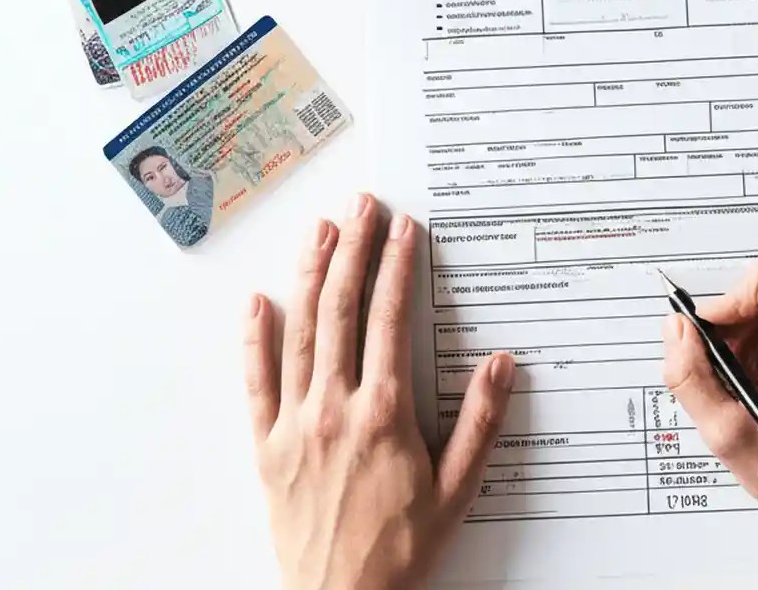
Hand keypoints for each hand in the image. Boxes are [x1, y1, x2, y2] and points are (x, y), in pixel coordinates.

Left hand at [244, 193, 515, 589]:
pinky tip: (258, 302)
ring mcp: (294, 423)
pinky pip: (256, 382)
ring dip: (310, 276)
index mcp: (383, 413)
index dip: (397, 267)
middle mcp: (334, 407)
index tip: (404, 229)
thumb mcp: (459, 490)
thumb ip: (481, 423)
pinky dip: (254, 339)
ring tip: (321, 232)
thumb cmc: (402, 549)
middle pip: (341, 311)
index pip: (390, 320)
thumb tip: (503, 365)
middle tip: (362, 208)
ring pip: (299, 333)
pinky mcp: (266, 446)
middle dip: (353, 251)